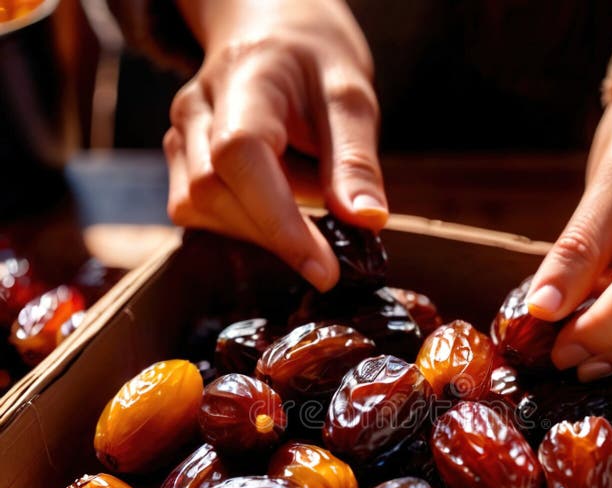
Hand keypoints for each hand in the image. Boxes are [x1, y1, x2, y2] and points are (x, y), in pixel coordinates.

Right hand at [164, 0, 387, 290]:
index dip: (279, 223)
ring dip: (255, 233)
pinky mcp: (180, 160)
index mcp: (244, 81)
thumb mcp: (350, 95)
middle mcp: (197, 108)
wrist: (268, 27)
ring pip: (197, 208)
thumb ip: (355, 159)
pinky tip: (274, 215)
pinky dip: (240, 226)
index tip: (323, 270)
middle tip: (328, 256)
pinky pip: (196, 210)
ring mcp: (180, 135)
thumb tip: (366, 221)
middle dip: (274, 236)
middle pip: (213, 192)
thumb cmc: (313, 59)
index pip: (242, 157)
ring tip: (301, 214)